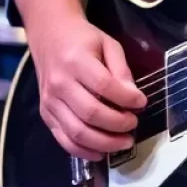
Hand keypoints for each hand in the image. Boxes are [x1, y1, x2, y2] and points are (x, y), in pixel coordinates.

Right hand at [29, 14, 146, 160]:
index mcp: (75, 61)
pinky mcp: (45, 113)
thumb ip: (121, 70)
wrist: (48, 33)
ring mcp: (49, 100)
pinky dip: (83, 151)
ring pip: (77, 132)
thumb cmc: (81, 38)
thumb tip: (134, 99)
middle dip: (119, 125)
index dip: (127, 99)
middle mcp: (59, 83)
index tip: (141, 102)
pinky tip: (101, 152)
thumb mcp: (107, 44)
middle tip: (133, 124)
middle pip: (91, 113)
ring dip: (105, 143)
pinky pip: (64, 139)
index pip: (104, 86)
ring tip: (123, 141)